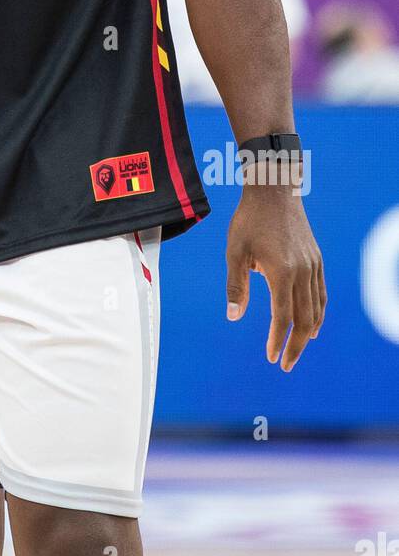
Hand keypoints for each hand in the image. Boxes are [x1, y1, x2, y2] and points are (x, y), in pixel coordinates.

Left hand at [225, 185, 325, 370]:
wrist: (273, 191)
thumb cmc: (249, 220)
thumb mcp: (235, 252)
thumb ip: (236, 285)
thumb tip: (234, 317)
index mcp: (281, 272)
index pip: (282, 317)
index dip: (277, 340)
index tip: (271, 357)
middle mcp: (302, 272)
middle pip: (304, 319)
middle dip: (296, 346)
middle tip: (286, 365)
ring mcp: (313, 266)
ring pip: (316, 308)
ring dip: (309, 332)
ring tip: (298, 348)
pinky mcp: (316, 260)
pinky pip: (321, 293)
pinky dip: (318, 312)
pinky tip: (313, 322)